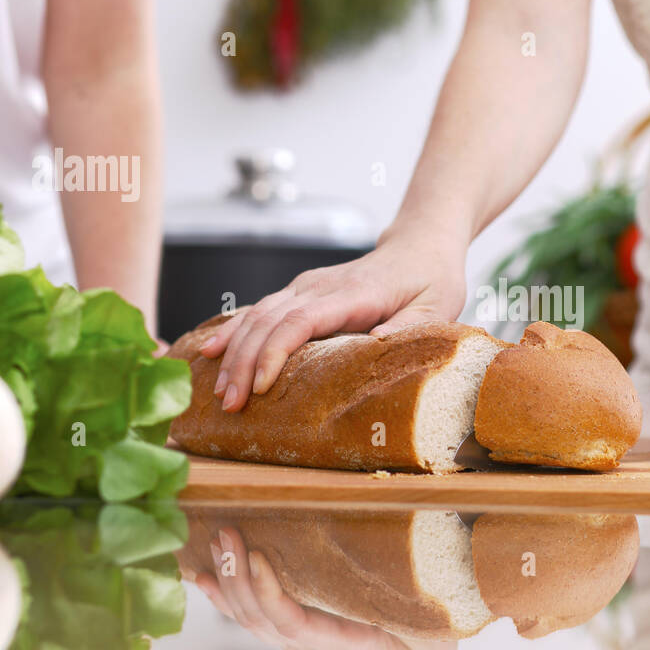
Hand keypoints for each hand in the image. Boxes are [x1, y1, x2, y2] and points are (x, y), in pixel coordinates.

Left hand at [190, 528, 458, 649]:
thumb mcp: (434, 632)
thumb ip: (420, 603)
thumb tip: (417, 553)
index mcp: (344, 645)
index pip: (293, 623)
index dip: (269, 594)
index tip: (258, 558)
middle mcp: (311, 647)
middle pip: (260, 618)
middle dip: (238, 577)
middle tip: (226, 534)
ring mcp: (298, 642)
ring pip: (250, 617)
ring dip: (229, 580)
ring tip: (215, 540)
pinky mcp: (293, 631)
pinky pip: (252, 615)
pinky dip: (225, 594)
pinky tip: (205, 573)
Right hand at [200, 228, 467, 411]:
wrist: (420, 245)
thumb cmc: (432, 279)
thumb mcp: (437, 306)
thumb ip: (409, 327)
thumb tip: (373, 346)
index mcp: (354, 293)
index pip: (302, 321)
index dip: (275, 352)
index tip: (260, 385)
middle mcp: (321, 286)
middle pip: (269, 321)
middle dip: (244, 363)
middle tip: (230, 404)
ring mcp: (307, 286)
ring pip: (258, 315)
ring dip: (234, 352)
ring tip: (219, 392)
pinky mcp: (300, 292)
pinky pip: (259, 310)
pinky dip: (233, 330)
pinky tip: (211, 352)